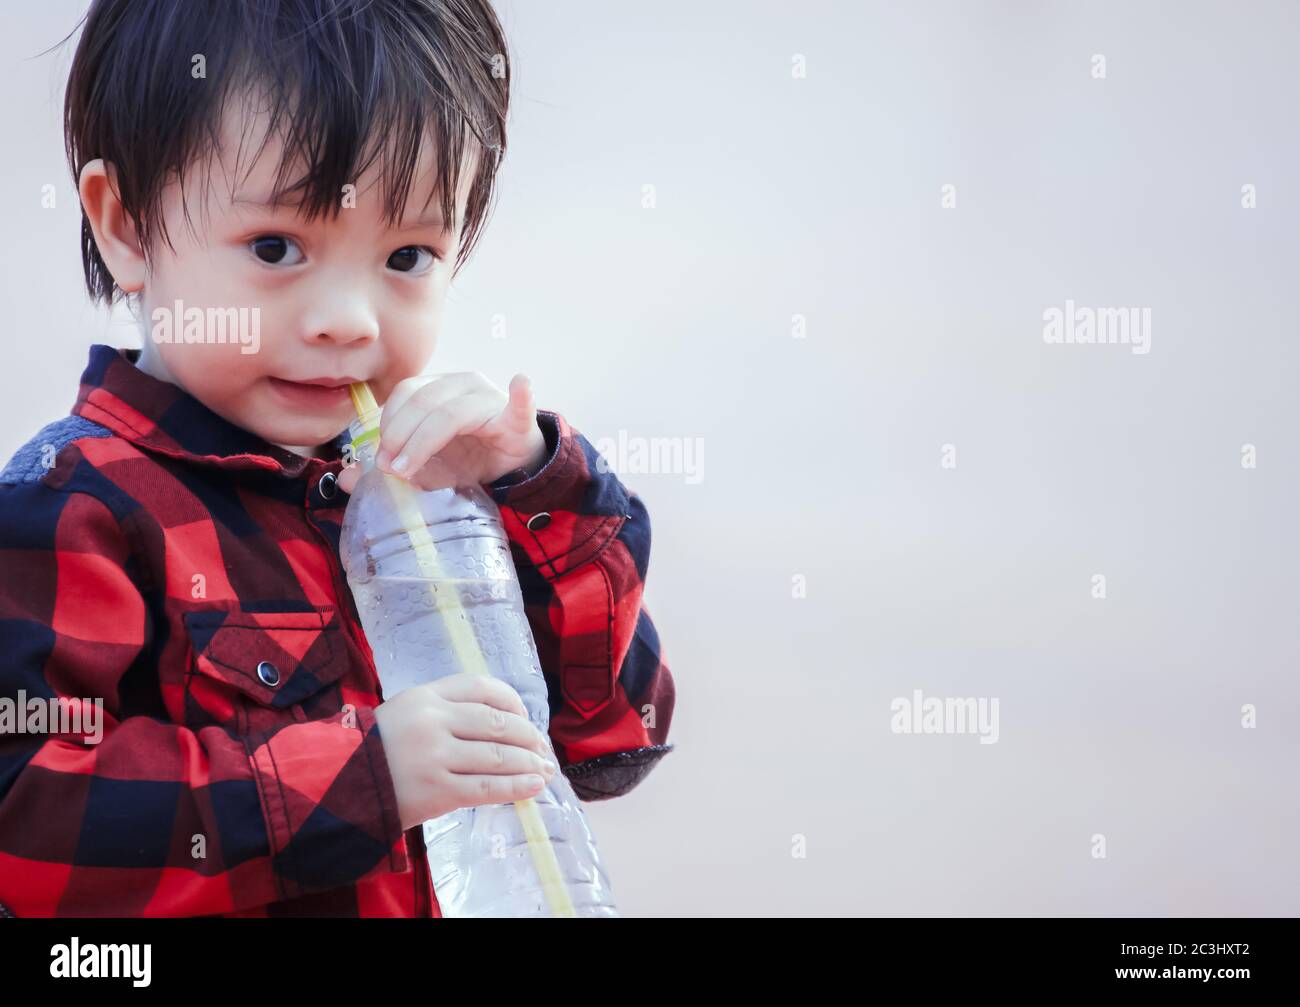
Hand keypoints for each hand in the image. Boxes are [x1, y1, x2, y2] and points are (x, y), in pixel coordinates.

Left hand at [336, 371, 545, 493]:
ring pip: (451, 412)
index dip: (388, 423)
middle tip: (391, 469)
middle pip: (424, 401)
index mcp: (440, 388)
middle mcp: (465, 385)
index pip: (406, 392)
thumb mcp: (423, 466)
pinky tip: (520, 383)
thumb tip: (344, 478)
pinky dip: (520, 395)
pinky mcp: (518, 420)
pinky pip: (519, 406)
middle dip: (399, 436)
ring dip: (423, 442)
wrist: (514, 468)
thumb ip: (388, 468)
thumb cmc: (469, 460)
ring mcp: (492, 399)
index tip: (380, 459)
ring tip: (409, 470)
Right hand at [373, 673, 559, 829]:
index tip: (525, 717)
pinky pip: (488, 788)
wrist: (330, 787)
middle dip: (528, 737)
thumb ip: (443, 711)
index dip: (512, 702)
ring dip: (529, 763)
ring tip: (545, 770)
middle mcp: (432, 720)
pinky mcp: (437, 792)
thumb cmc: (369, 751)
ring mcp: (435, 756)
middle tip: (543, 749)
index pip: (482, 687)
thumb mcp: (402, 713)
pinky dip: (516, 787)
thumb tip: (497, 724)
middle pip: (497, 723)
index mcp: (425, 695)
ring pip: (498, 756)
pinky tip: (534, 787)